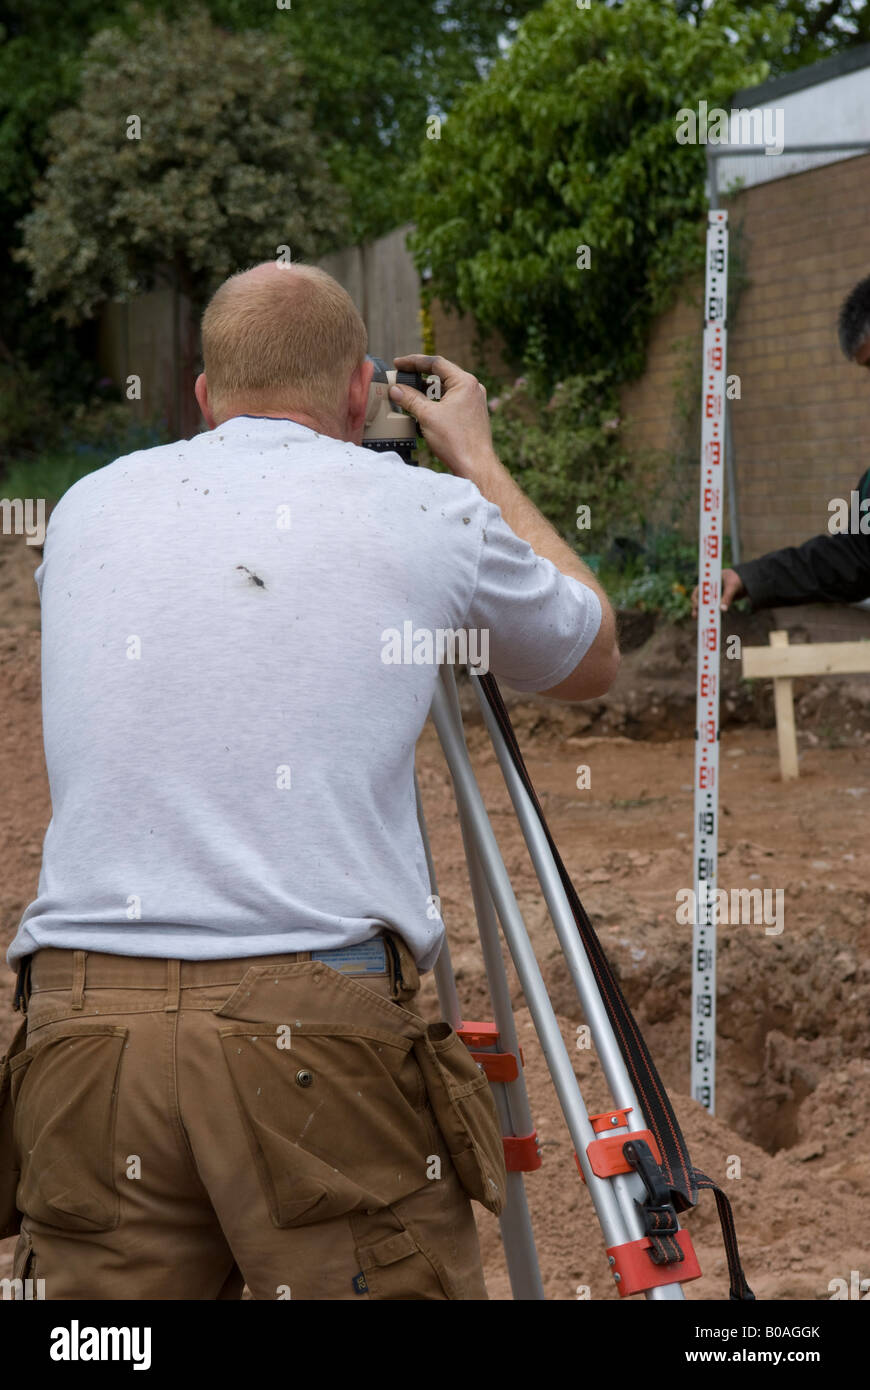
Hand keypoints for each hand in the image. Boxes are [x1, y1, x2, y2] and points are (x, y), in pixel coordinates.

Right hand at [390, 353, 495, 479]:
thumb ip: (409, 399)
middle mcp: (472, 388)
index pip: (436, 363)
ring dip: (426, 390)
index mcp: (465, 382)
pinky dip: (436, 402)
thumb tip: (395, 389)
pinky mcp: (472, 414)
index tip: (398, 364)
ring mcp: (474, 402)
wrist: (475, 466)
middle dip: (419, 375)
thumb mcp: (427, 416)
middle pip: (441, 374)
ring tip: (408, 393)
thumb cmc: (456, 441)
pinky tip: (423, 409)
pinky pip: (451, 401)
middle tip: (402, 376)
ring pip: (445, 389)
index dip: (413, 362)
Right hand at [691, 567, 745, 618]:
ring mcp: (713, 596)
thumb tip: (723, 610)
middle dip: (696, 607)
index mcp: (710, 581)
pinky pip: (713, 609)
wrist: (745, 582)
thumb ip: (727, 597)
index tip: (697, 606)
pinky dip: (711, 614)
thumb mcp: (732, 587)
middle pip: (699, 599)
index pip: (699, 590)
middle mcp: (709, 589)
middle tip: (695, 616)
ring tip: (698, 620)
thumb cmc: (737, 579)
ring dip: (701, 612)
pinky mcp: (718, 602)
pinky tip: (710, 621)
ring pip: (705, 605)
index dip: (696, 598)